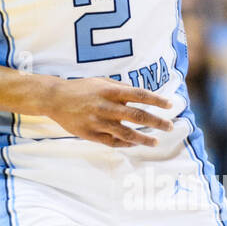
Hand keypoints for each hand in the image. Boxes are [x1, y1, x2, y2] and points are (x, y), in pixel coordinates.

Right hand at [46, 78, 174, 148]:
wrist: (55, 99)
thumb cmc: (81, 88)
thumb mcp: (101, 81)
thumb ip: (120, 87)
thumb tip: (139, 94)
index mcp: (110, 91)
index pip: (140, 95)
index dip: (157, 100)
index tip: (170, 105)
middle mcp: (107, 106)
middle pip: (138, 116)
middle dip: (157, 122)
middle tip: (170, 127)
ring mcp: (99, 122)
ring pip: (127, 133)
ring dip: (144, 138)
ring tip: (156, 141)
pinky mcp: (91, 134)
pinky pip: (113, 142)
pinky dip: (126, 143)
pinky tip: (135, 144)